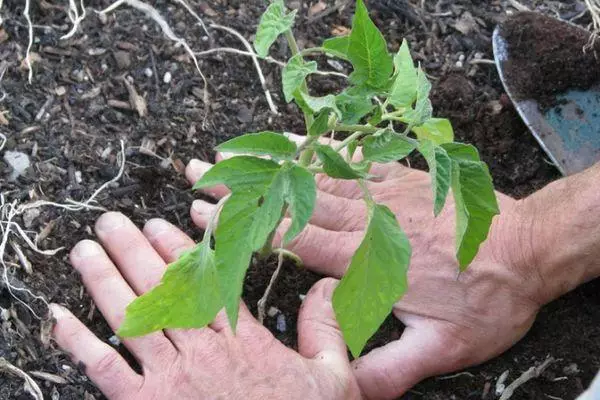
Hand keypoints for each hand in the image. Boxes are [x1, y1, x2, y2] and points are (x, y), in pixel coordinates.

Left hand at [51, 212, 360, 399]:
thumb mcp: (332, 377)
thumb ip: (327, 328)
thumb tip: (328, 285)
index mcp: (244, 341)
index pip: (205, 284)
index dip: (179, 253)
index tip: (160, 227)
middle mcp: (203, 352)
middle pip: (162, 292)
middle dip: (133, 252)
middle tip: (111, 222)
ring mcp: (172, 381)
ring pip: (133, 319)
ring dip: (104, 281)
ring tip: (86, 251)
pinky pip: (108, 371)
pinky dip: (80, 345)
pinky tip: (60, 320)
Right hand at [187, 133, 542, 398]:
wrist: (531, 248)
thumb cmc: (488, 298)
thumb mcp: (443, 347)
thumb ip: (390, 369)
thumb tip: (344, 391)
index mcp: (371, 260)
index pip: (296, 241)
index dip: (249, 228)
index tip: (208, 217)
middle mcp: (371, 220)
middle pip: (295, 201)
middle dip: (243, 188)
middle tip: (199, 174)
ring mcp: (386, 193)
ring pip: (318, 175)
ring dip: (270, 164)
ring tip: (232, 152)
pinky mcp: (402, 178)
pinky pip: (355, 159)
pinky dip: (319, 149)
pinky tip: (295, 140)